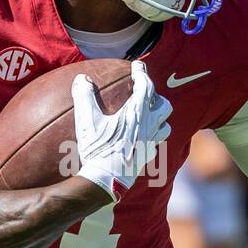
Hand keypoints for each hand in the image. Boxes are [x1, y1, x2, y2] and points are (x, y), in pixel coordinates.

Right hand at [71, 60, 171, 201]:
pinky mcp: (147, 157)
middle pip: (164, 105)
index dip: (142, 73)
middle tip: (144, 93)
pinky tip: (141, 137)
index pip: (146, 86)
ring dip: (159, 117)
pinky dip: (152, 135)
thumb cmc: (97, 149)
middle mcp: (149, 127)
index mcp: (137, 114)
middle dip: (156, 96)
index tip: (137, 65)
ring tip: (148, 115)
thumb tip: (82, 79)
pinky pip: (156, 142)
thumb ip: (84, 96)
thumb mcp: (86, 121)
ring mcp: (150, 143)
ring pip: (165, 125)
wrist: (105, 181)